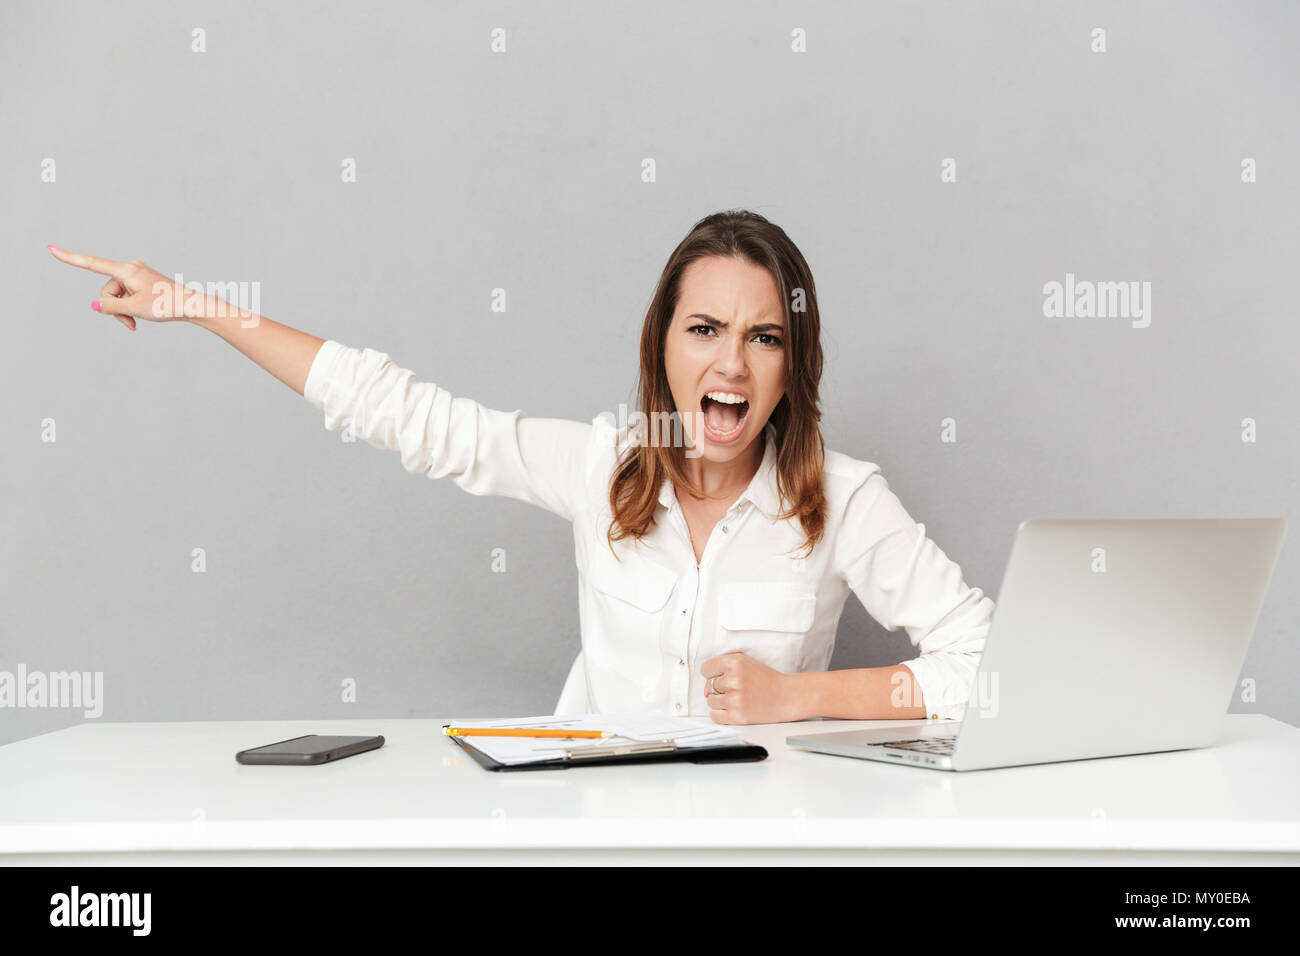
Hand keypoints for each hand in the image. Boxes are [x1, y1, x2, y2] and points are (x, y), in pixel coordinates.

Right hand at [47, 245, 206, 330]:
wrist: (191, 305)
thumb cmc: (166, 305)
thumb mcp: (134, 309)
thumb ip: (110, 307)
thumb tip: (94, 305)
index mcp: (126, 270)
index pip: (92, 263)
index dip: (70, 258)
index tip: (51, 248)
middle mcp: (130, 268)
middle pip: (107, 290)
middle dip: (114, 307)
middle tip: (131, 322)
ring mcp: (136, 274)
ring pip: (117, 296)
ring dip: (123, 310)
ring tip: (138, 320)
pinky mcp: (141, 281)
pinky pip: (127, 295)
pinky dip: (130, 307)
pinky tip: (142, 315)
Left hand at [700, 652, 800, 724]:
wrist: (786, 696)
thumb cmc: (767, 680)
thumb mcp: (746, 662)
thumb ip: (724, 666)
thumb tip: (706, 681)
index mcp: (735, 663)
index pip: (706, 668)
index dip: (712, 673)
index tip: (718, 676)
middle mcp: (734, 680)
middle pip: (708, 685)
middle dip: (719, 688)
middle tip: (734, 688)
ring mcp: (735, 699)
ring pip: (711, 701)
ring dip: (720, 701)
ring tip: (736, 698)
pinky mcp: (738, 716)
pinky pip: (715, 716)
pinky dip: (720, 713)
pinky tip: (732, 708)